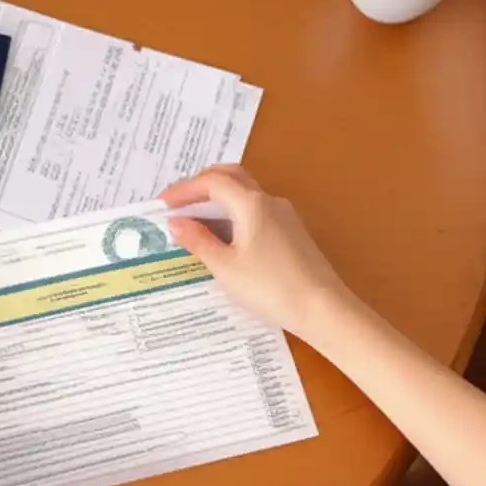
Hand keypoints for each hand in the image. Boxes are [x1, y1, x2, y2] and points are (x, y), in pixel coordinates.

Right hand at [160, 165, 354, 342]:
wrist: (323, 309)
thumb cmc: (270, 288)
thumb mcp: (226, 267)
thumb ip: (199, 241)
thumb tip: (175, 222)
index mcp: (251, 204)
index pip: (212, 182)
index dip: (184, 189)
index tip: (162, 205)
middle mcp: (269, 201)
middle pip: (231, 177)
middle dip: (201, 184)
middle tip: (178, 203)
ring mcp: (284, 215)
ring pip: (245, 192)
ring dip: (218, 198)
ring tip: (195, 219)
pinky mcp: (292, 231)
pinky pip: (256, 210)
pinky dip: (234, 212)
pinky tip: (223, 236)